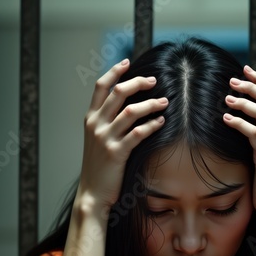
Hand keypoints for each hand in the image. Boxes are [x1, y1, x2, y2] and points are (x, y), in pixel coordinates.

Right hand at [77, 58, 167, 214]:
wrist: (92, 193)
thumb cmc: (99, 166)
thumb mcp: (96, 139)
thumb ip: (106, 121)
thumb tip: (126, 105)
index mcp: (90, 118)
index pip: (100, 86)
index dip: (114, 71)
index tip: (128, 62)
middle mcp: (96, 124)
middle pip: (118, 92)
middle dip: (138, 83)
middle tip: (154, 80)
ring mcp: (105, 138)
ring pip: (130, 111)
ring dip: (151, 104)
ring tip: (165, 102)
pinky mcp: (116, 153)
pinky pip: (138, 133)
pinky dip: (152, 125)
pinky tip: (162, 122)